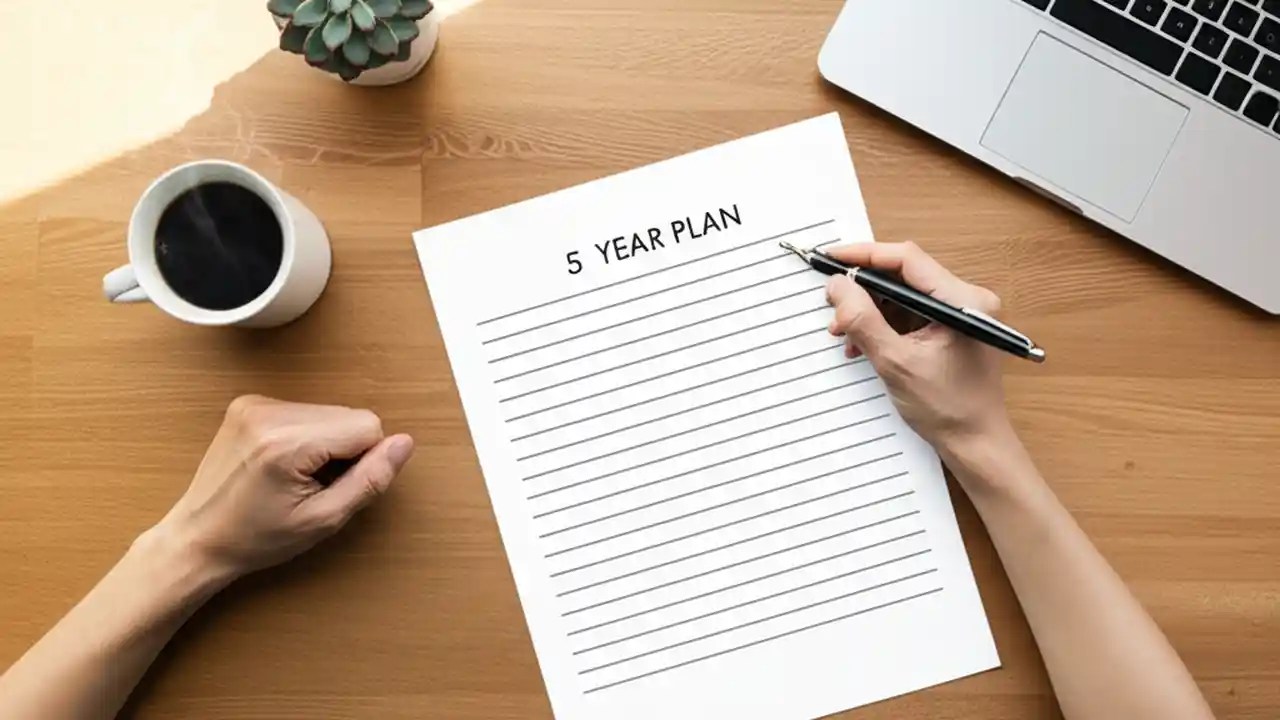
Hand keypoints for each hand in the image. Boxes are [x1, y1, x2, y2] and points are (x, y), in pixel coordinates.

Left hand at [149, 395, 414, 582]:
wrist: (198, 538)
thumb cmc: (256, 538)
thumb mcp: (322, 520)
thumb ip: (369, 480)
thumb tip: (404, 444)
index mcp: (286, 443)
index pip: (367, 425)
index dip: (364, 460)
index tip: (334, 488)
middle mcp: (269, 414)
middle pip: (348, 415)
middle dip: (345, 450)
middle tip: (314, 485)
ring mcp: (255, 404)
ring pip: (329, 412)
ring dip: (326, 442)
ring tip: (296, 476)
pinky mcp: (248, 404)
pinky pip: (304, 411)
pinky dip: (305, 435)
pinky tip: (283, 464)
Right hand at [825, 242, 1011, 457]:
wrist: (975, 443)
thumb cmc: (950, 409)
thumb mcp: (896, 362)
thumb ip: (863, 320)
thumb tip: (838, 286)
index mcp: (963, 301)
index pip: (907, 260)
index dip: (864, 255)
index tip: (831, 258)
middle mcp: (966, 299)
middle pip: (903, 276)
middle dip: (863, 291)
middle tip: (833, 307)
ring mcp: (959, 314)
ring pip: (902, 296)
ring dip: (869, 311)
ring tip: (845, 333)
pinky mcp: (950, 328)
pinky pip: (909, 314)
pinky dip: (882, 325)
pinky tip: (862, 344)